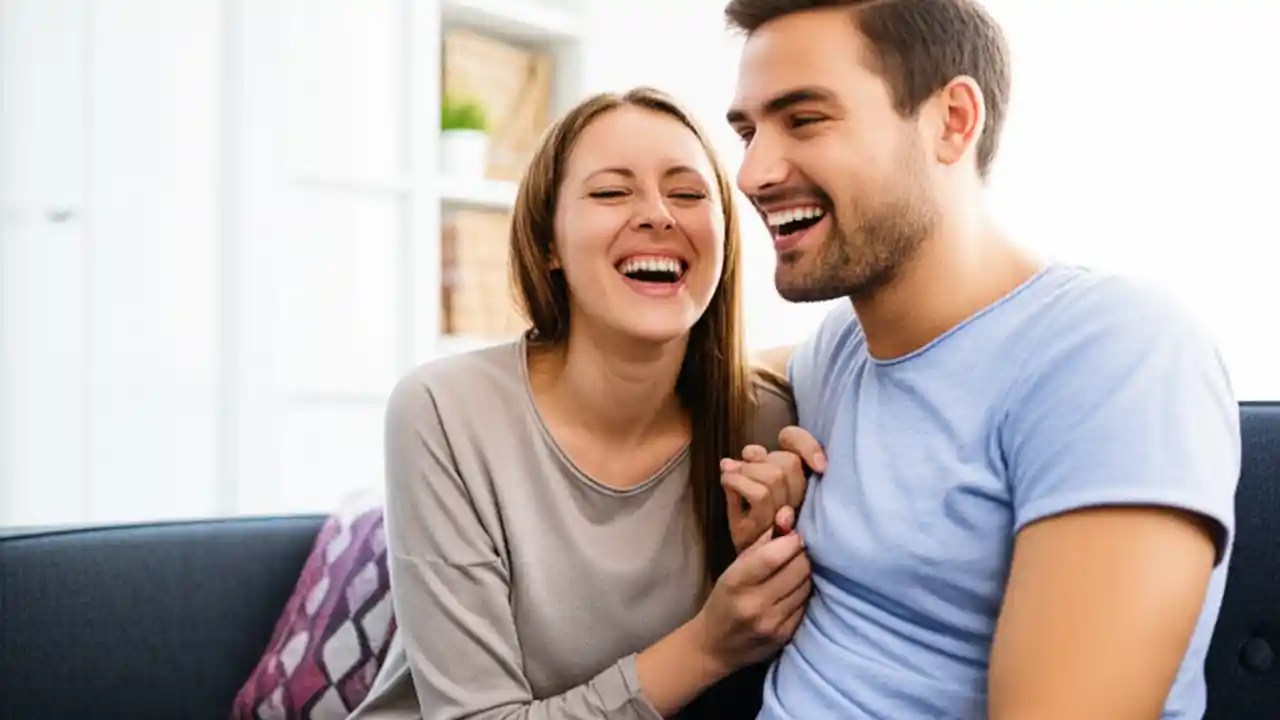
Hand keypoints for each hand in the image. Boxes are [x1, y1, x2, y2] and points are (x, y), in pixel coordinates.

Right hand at [692, 521, 811, 674]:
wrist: (714, 647)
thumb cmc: (723, 601)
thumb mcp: (733, 570)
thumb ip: (761, 542)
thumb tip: (788, 514)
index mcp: (736, 582)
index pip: (773, 556)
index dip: (791, 541)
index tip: (793, 536)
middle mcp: (755, 604)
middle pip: (798, 569)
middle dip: (802, 555)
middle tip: (796, 553)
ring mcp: (772, 623)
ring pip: (806, 586)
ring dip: (805, 574)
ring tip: (795, 571)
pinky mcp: (785, 636)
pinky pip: (806, 605)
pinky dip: (804, 594)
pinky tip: (794, 592)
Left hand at [721, 425, 826, 552]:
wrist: (743, 564)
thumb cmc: (747, 522)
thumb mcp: (745, 486)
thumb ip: (748, 466)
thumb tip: (738, 457)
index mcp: (797, 484)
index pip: (809, 452)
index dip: (805, 444)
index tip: (794, 451)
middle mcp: (797, 499)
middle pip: (788, 462)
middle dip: (762, 461)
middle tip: (745, 472)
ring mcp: (783, 514)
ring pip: (773, 476)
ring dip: (747, 473)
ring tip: (734, 480)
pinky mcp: (765, 527)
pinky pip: (758, 494)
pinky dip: (736, 482)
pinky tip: (727, 485)